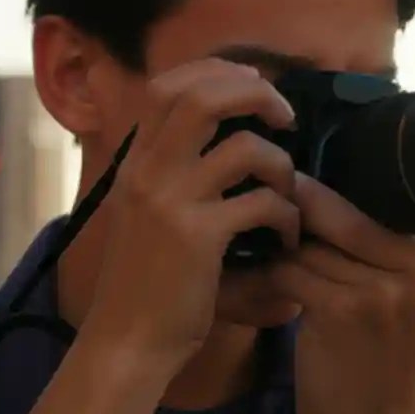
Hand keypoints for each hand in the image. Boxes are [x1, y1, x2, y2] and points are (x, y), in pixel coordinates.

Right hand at [83, 59, 299, 367]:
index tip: (253, 86)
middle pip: (204, 95)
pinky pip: (262, 203)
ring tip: (288, 197)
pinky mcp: (199, 237)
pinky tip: (285, 239)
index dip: (217, 73)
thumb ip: (172, 174)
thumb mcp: (145, 214)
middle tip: (285, 117)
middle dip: (256, 93)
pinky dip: (286, 217)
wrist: (127, 341)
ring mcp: (171, 201)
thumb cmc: (146, 283)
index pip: (169, 85)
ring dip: (282, 167)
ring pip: (246, 147)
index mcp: (136, 162)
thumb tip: (222, 139)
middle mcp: (148, 172)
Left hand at [269, 173, 414, 413]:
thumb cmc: (376, 354)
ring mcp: (384, 294)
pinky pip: (294, 269)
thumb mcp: (407, 296)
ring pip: (314, 241)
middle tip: (271, 194)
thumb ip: (393, 243)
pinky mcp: (342, 312)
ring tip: (257, 233)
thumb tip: (347, 170)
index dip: (346, 186)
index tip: (310, 180)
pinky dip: (269, 270)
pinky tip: (255, 272)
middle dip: (304, 206)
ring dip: (282, 241)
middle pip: (346, 213)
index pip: (388, 200)